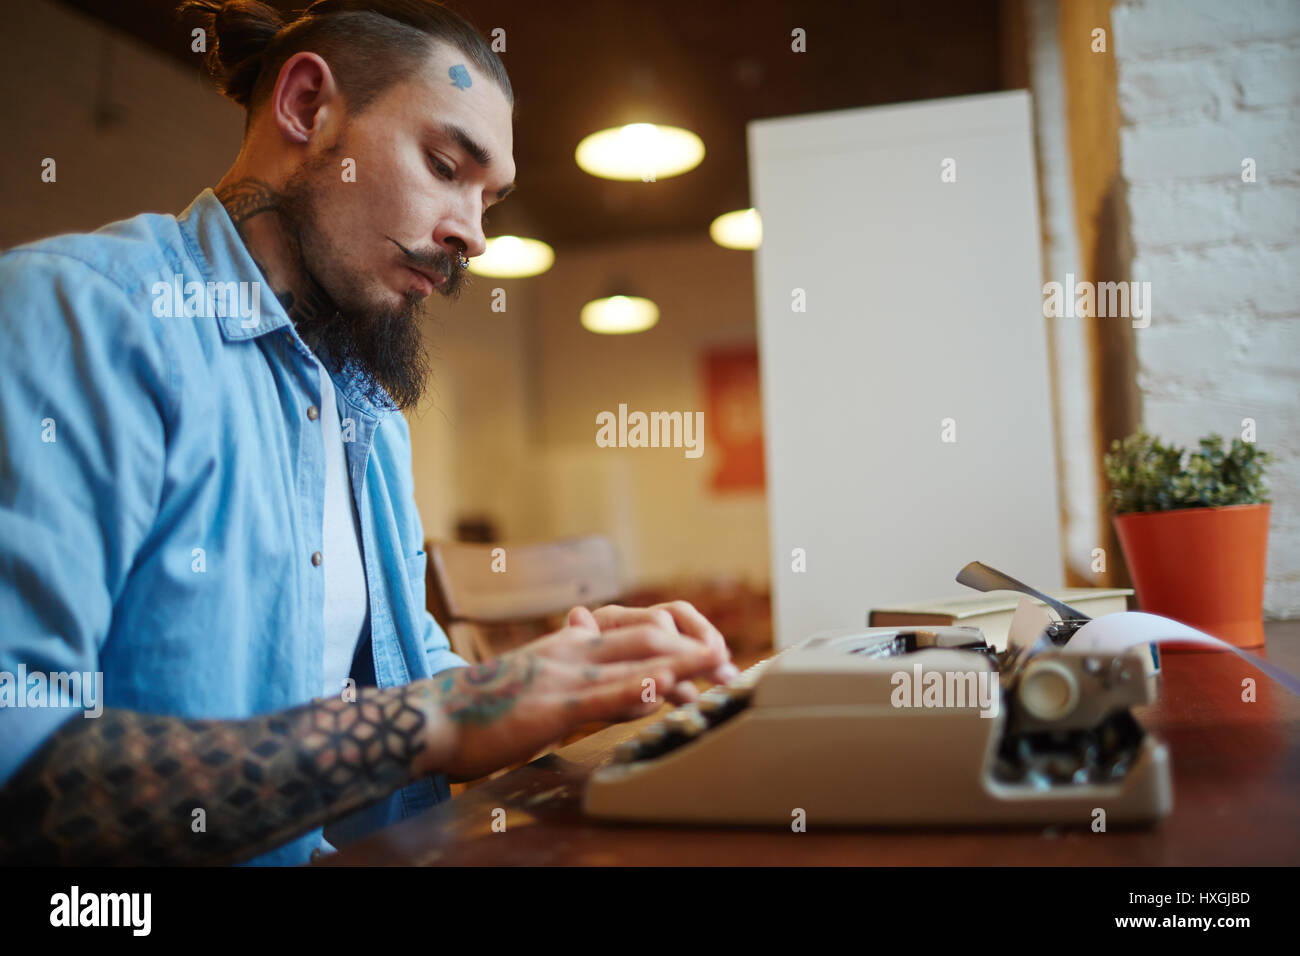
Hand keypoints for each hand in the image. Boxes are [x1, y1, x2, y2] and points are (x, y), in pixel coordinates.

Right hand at [423, 615, 728, 780]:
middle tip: (730, 668)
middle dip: (696, 648)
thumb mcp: (537, 671)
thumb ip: (569, 653)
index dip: (682, 634)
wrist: (437, 716)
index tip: (712, 655)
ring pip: (639, 655)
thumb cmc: (486, 702)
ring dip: (685, 665)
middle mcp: (576, 647)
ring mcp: (568, 673)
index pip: (641, 622)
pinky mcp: (557, 704)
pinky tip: (669, 687)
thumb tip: (585, 624)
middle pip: (651, 630)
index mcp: (572, 640)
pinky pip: (610, 691)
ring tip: (720, 671)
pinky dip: (645, 687)